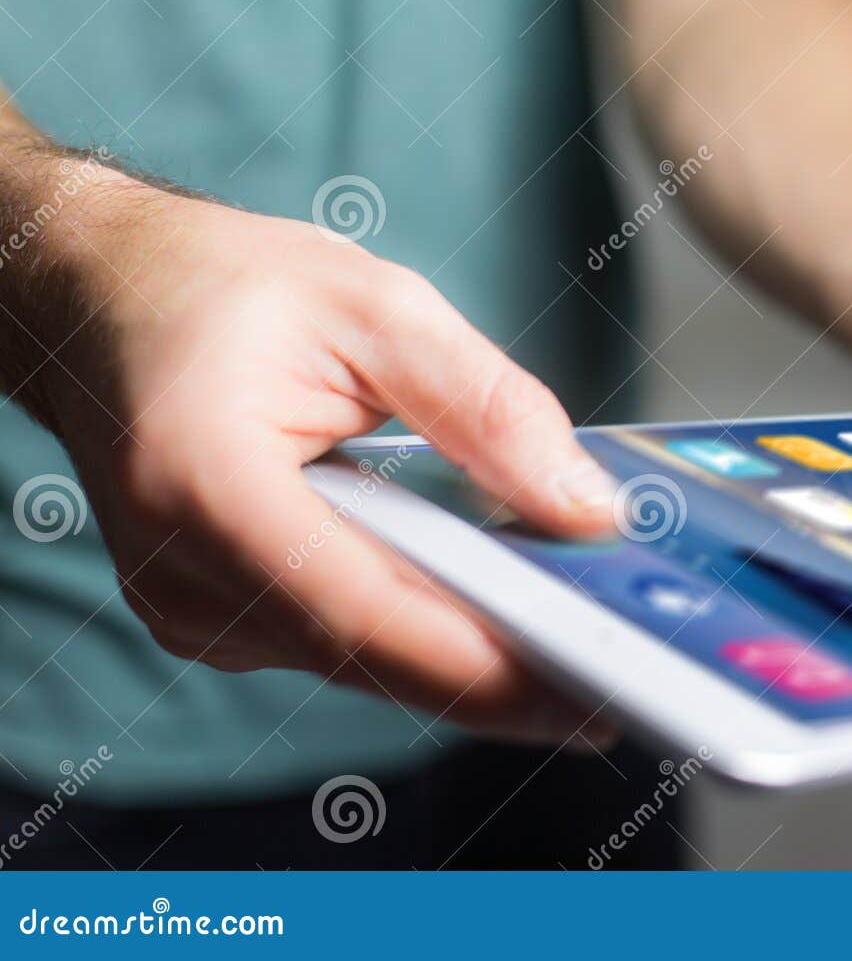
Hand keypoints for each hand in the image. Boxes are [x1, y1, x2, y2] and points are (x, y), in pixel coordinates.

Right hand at [13, 158, 619, 740]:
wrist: (98, 295)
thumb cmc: (216, 285)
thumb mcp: (378, 307)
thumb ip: (490, 410)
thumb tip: (585, 507)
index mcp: (209, 488)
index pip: (372, 616)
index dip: (492, 666)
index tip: (598, 688)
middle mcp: (188, 576)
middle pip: (380, 658)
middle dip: (513, 674)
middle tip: (632, 676)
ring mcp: (196, 609)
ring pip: (370, 664)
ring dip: (479, 658)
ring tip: (590, 643)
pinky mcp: (221, 614)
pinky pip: (347, 642)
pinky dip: (429, 631)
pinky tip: (503, 613)